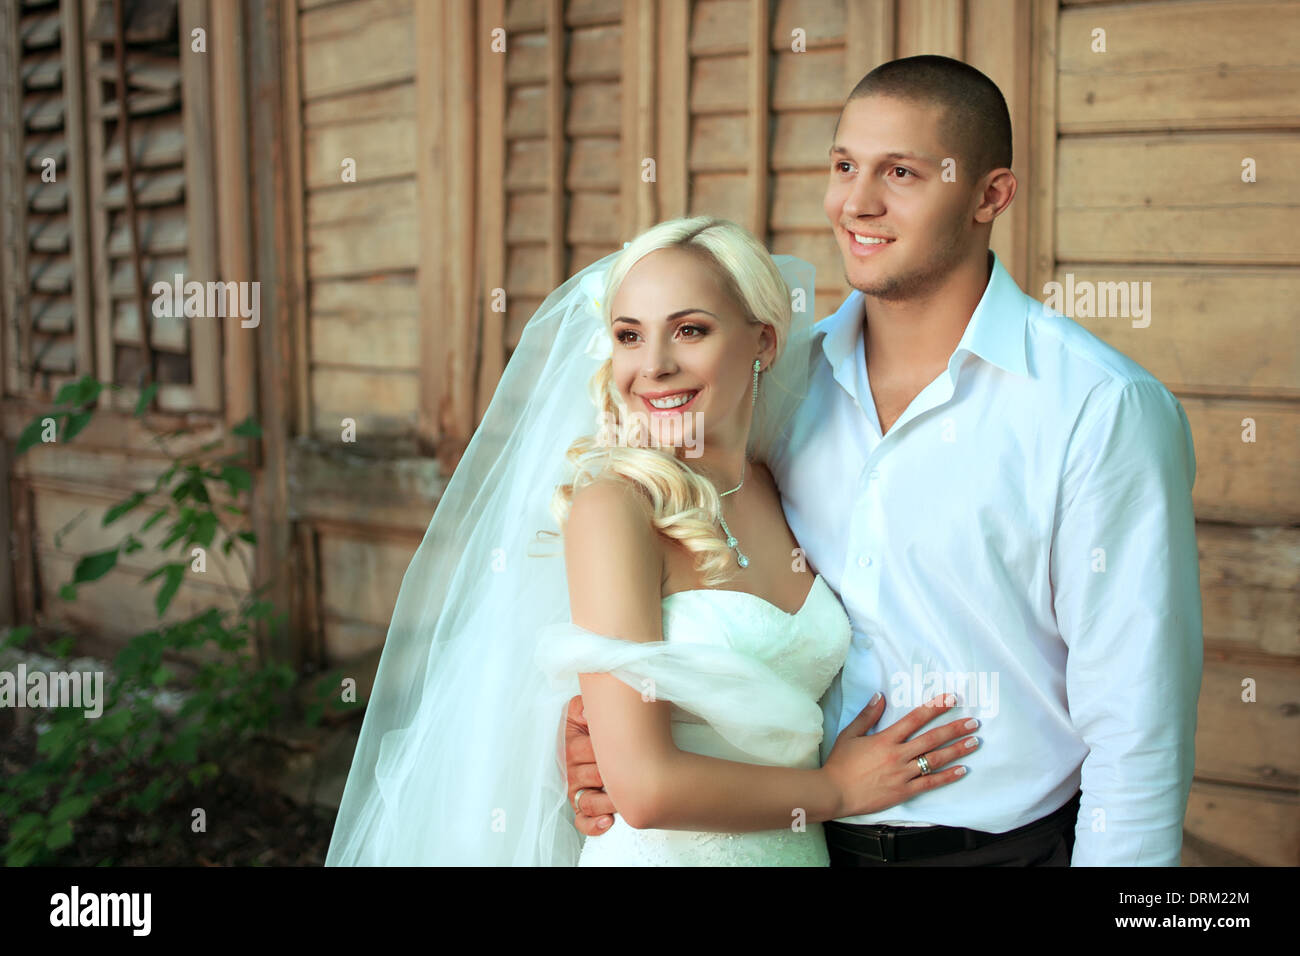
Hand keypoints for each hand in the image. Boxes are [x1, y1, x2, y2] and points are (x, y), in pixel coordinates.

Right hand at [563, 694, 616, 835]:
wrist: (590, 739)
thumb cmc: (590, 725)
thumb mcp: (581, 710)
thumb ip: (582, 706)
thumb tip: (589, 713)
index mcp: (571, 745)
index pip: (588, 750)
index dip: (607, 750)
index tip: (626, 747)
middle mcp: (571, 769)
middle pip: (594, 777)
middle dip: (614, 776)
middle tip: (634, 774)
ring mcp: (576, 790)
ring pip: (589, 802)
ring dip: (608, 803)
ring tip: (624, 802)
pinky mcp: (580, 808)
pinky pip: (582, 822)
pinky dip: (593, 825)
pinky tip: (608, 822)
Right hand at [823, 692, 977, 817]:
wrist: (835, 793)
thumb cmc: (840, 763)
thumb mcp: (850, 734)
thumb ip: (867, 715)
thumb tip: (880, 696)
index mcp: (885, 739)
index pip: (914, 719)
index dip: (934, 707)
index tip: (951, 699)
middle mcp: (897, 755)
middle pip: (932, 738)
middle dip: (954, 729)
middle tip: (973, 722)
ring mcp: (903, 774)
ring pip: (935, 760)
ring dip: (957, 750)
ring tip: (974, 742)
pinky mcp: (904, 791)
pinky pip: (930, 782)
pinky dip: (947, 776)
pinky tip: (962, 770)